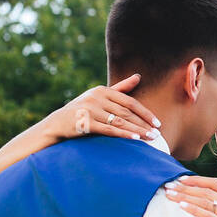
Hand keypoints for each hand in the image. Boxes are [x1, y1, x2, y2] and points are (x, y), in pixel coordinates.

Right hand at [46, 74, 160, 141]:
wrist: (58, 123)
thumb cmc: (83, 109)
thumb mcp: (100, 96)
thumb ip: (120, 88)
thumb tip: (139, 77)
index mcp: (103, 90)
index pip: (130, 102)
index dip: (145, 113)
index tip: (157, 123)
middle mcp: (97, 98)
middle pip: (126, 113)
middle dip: (144, 124)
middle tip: (157, 134)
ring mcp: (90, 110)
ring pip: (120, 121)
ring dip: (137, 131)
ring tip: (150, 138)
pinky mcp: (85, 123)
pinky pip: (108, 129)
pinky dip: (123, 134)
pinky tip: (135, 139)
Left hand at [165, 175, 216, 216]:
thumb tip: (216, 211)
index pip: (216, 183)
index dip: (197, 180)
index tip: (182, 179)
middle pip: (207, 191)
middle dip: (185, 187)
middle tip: (168, 185)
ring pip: (206, 201)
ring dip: (185, 196)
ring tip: (169, 195)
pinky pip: (209, 216)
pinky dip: (194, 210)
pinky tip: (181, 206)